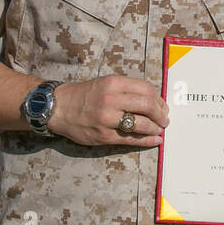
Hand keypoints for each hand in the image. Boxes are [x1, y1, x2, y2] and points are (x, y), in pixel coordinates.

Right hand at [47, 75, 168, 146]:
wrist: (59, 107)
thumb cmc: (85, 95)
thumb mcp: (106, 83)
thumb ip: (128, 90)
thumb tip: (154, 101)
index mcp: (114, 83)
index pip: (147, 89)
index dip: (159, 99)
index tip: (162, 106)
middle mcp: (111, 99)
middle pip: (148, 106)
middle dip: (161, 114)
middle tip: (164, 120)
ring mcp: (107, 118)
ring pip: (142, 124)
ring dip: (156, 128)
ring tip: (159, 130)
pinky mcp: (104, 136)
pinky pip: (131, 139)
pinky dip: (146, 141)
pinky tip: (154, 140)